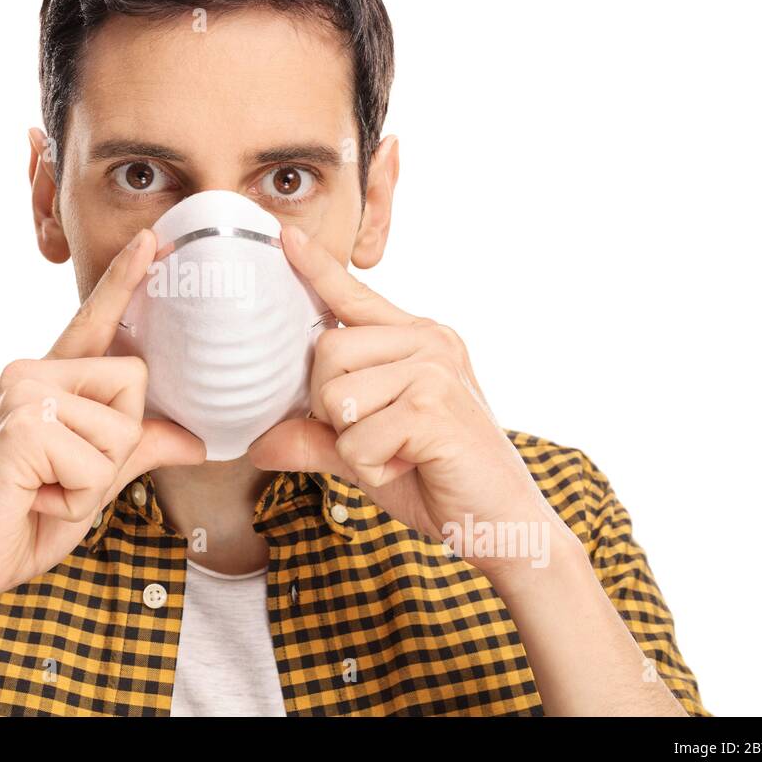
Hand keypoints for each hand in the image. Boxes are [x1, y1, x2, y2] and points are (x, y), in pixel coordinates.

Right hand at [0, 228, 205, 614]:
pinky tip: (35, 500)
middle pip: (134, 380)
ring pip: (121, 426)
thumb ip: (137, 450)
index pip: (95, 322)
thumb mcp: (94, 482)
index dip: (125, 281)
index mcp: (47, 378)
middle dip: (117, 445)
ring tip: (45, 491)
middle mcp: (31, 372)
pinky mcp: (24, 426)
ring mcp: (24, 393)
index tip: (152, 239)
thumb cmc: (21, 519)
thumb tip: (196, 441)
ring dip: (95, 480)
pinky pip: (97, 463)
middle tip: (64, 477)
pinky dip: (77, 498)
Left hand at [249, 225, 572, 578]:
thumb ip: (316, 439)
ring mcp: (434, 369)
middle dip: (333, 411)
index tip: (284, 236)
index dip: (316, 269)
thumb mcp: (365, 456)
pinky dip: (373, 468)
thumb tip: (257, 445)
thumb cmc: (437, 481)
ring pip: (336, 396)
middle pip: (325, 353)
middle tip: (380, 439)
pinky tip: (412, 468)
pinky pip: (359, 437)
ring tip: (399, 454)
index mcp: (416, 340)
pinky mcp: (433, 406)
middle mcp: (428, 341)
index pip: (354, 298)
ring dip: (354, 444)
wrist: (504, 525)